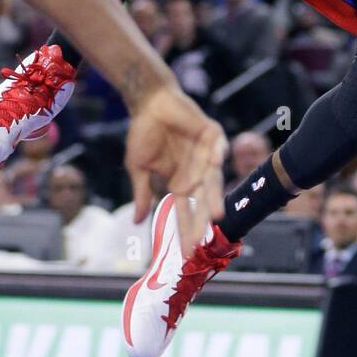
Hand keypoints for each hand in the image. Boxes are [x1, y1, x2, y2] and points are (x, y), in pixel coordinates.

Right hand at [124, 85, 226, 252]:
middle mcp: (196, 171)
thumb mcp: (139, 167)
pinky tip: (216, 163)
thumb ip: (143, 192)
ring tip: (216, 215)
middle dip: (201, 220)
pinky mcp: (211, 133)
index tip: (184, 253)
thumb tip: (138, 222)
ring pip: (212, 179)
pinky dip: (218, 154)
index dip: (185, 230)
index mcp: (180, 181)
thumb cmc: (143, 133)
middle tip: (201, 241)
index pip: (185, 211)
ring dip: (214, 196)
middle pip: (202, 200)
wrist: (149, 102)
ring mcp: (205, 152)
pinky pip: (218, 145)